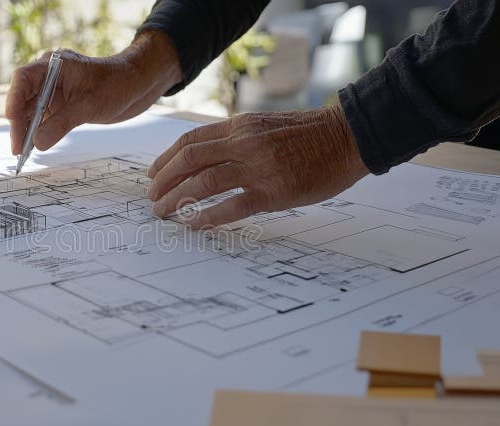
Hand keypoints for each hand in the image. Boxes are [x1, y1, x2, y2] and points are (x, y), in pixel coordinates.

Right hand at [6, 31, 181, 154]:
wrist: (138, 84)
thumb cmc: (117, 84)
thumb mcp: (89, 105)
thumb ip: (62, 123)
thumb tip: (37, 143)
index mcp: (55, 65)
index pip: (24, 78)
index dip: (13, 99)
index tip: (13, 121)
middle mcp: (51, 76)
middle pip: (24, 97)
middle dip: (19, 122)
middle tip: (18, 148)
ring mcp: (56, 90)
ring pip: (32, 110)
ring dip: (27, 129)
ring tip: (23, 152)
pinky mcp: (63, 104)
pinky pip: (44, 117)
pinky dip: (39, 131)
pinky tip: (34, 147)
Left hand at [146, 105, 369, 227]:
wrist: (348, 137)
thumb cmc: (310, 135)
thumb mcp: (266, 126)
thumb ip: (238, 139)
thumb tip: (211, 157)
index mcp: (240, 127)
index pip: (190, 141)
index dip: (165, 159)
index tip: (152, 174)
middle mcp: (243, 144)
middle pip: (188, 160)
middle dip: (163, 181)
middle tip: (151, 198)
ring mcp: (257, 167)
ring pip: (202, 183)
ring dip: (176, 199)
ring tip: (162, 213)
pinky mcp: (272, 191)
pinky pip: (231, 206)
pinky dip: (207, 216)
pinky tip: (193, 225)